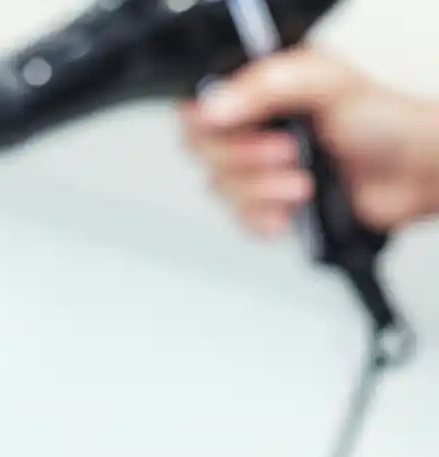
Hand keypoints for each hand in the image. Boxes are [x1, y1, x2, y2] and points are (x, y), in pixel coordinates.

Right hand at [181, 46, 438, 235]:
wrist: (413, 174)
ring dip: (262, 190)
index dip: (207, 123)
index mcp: (257, 91)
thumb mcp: (327, 82)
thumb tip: (214, 108)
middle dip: (243, 158)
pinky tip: (292, 210)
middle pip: (202, 151)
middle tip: (287, 151)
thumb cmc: (383, 122)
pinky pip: (240, 220)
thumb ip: (267, 85)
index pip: (198, 106)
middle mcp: (252, 129)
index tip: (231, 128)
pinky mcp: (268, 206)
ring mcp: (258, 169)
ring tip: (304, 184)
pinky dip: (265, 219)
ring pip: (220, 189)